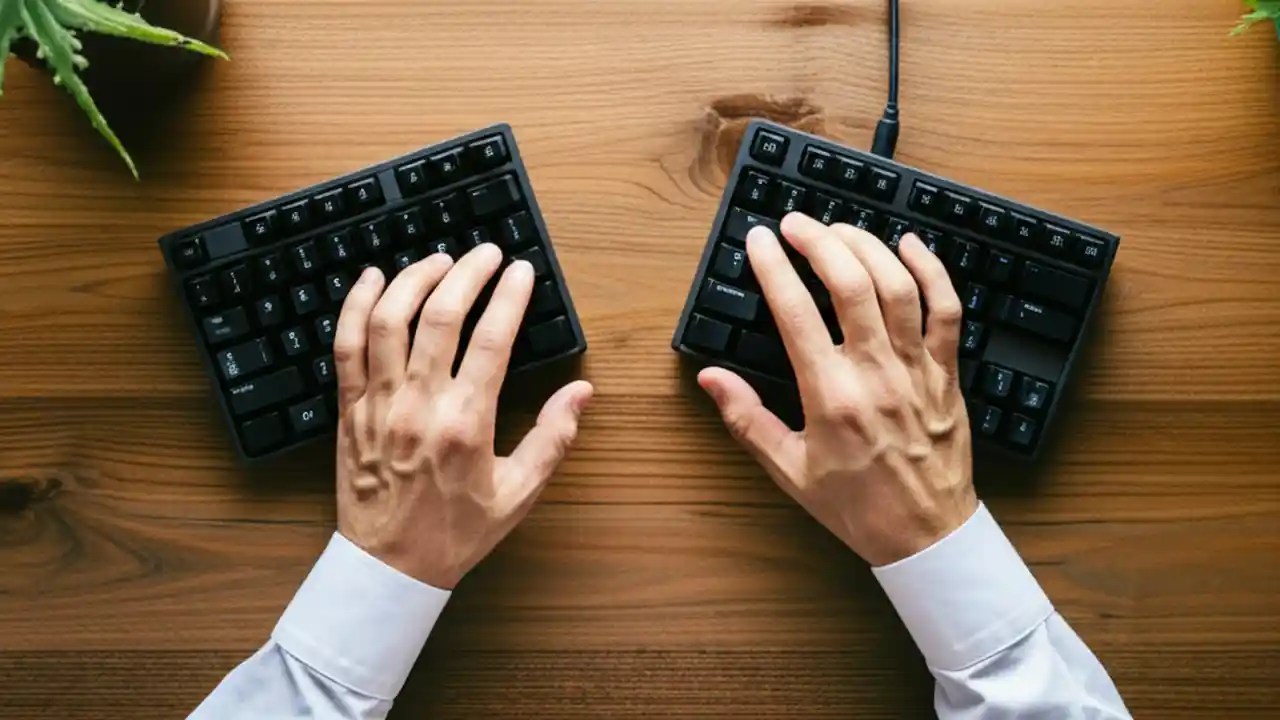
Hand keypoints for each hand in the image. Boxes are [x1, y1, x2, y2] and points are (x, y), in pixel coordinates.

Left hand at [332, 245, 592, 588]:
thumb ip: (552, 439)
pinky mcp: (348, 409)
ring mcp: (378, 404)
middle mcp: (419, 406)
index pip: (491, 341)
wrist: (388, 568)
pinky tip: (372, 280)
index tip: (522, 272)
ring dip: (415, 279)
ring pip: (390, 320)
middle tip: (487, 253)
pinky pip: (346, 344)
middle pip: (442, 316)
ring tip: (439, 260)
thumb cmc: (454, 534)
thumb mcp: (518, 494)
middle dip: (468, 272)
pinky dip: (357, 305)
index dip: (509, 297)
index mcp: (465, 425)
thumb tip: (581, 394)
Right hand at [699, 214, 976, 565]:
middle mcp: (875, 374)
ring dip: (866, 246)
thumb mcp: (788, 470)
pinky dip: (931, 270)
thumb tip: (711, 380)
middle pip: (849, 284)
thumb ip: (746, 420)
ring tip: (839, 229)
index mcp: (831, 397)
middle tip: (794, 222)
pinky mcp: (947, 372)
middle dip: (818, 240)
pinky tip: (909, 246)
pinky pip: (947, 309)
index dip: (773, 267)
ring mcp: (916, 369)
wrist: (926, 535)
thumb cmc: (857, 506)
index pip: (796, 313)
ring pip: (897, 286)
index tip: (758, 241)